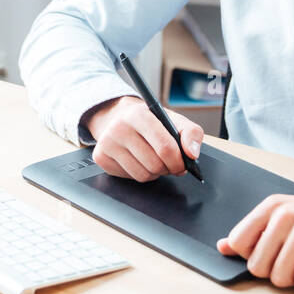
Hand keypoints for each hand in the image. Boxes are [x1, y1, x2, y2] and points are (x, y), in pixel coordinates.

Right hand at [83, 96, 203, 181]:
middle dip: (167, 168)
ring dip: (154, 173)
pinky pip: (129, 178)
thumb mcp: (174, 120)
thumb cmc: (151, 121)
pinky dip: (138, 173)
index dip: (178, 161)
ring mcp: (107, 143)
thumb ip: (191, 133)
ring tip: (154, 160)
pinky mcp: (100, 156)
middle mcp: (119, 127)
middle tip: (168, 163)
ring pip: (142, 175)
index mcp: (139, 114)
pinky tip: (138, 161)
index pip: (165, 147)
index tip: (182, 165)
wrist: (119, 116)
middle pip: (154, 165)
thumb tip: (192, 154)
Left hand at [216, 191, 293, 290]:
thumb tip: (223, 247)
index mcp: (272, 206)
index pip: (238, 242)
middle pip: (256, 266)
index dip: (254, 256)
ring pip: (278, 278)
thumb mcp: (288, 218)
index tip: (275, 252)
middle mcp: (285, 214)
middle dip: (276, 272)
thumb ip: (254, 232)